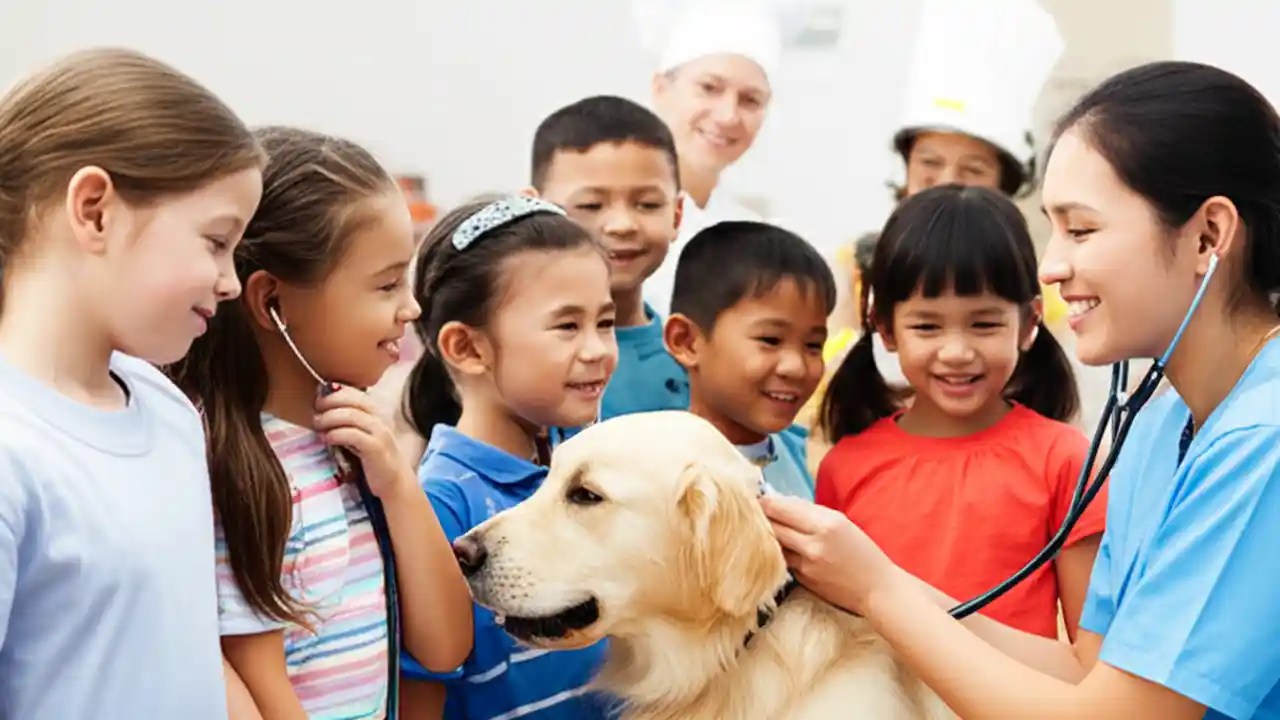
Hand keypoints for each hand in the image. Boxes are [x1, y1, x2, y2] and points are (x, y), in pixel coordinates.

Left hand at [314, 384, 414, 498]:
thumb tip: (322, 413)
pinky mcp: (375, 448)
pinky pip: (353, 435)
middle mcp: (380, 419)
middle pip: (352, 401)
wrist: (395, 480)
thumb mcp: (363, 435)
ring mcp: (379, 433)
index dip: (335, 394)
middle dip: (330, 403)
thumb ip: (349, 423)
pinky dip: (336, 434)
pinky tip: (327, 438)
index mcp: (376, 413)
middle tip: (316, 411)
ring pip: (352, 416)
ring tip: (318, 424)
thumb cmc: (374, 457)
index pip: (355, 393)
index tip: (319, 400)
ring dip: (329, 418)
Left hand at [761, 495, 901, 615]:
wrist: (876, 589)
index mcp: (826, 524)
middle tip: (751, 511)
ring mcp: (805, 564)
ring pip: (774, 544)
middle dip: (761, 517)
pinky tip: (777, 547)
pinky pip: (783, 560)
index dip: (766, 502)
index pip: (783, 508)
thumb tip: (781, 503)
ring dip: (767, 535)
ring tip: (760, 527)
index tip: (755, 497)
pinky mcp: (802, 579)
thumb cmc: (862, 552)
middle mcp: (813, 544)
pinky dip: (779, 552)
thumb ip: (811, 513)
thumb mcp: (842, 523)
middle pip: (773, 526)